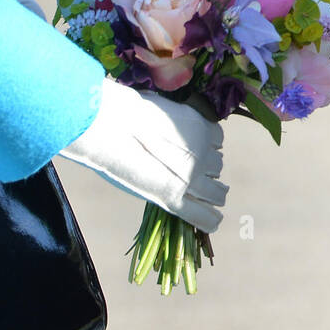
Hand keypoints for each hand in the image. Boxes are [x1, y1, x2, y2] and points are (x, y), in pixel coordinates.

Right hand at [58, 77, 227, 231]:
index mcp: (200, 125)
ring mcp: (192, 175)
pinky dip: (209, 220)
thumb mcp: (160, 108)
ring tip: (210, 198)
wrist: (113, 125)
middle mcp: (202, 150)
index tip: (194, 150)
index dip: (205, 147)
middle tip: (193, 174)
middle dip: (207, 170)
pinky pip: (203, 216)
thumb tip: (168, 128)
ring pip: (217, 192)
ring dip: (212, 194)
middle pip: (217, 166)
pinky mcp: (175, 197)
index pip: (216, 141)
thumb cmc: (127, 112)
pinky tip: (212, 221)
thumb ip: (171, 124)